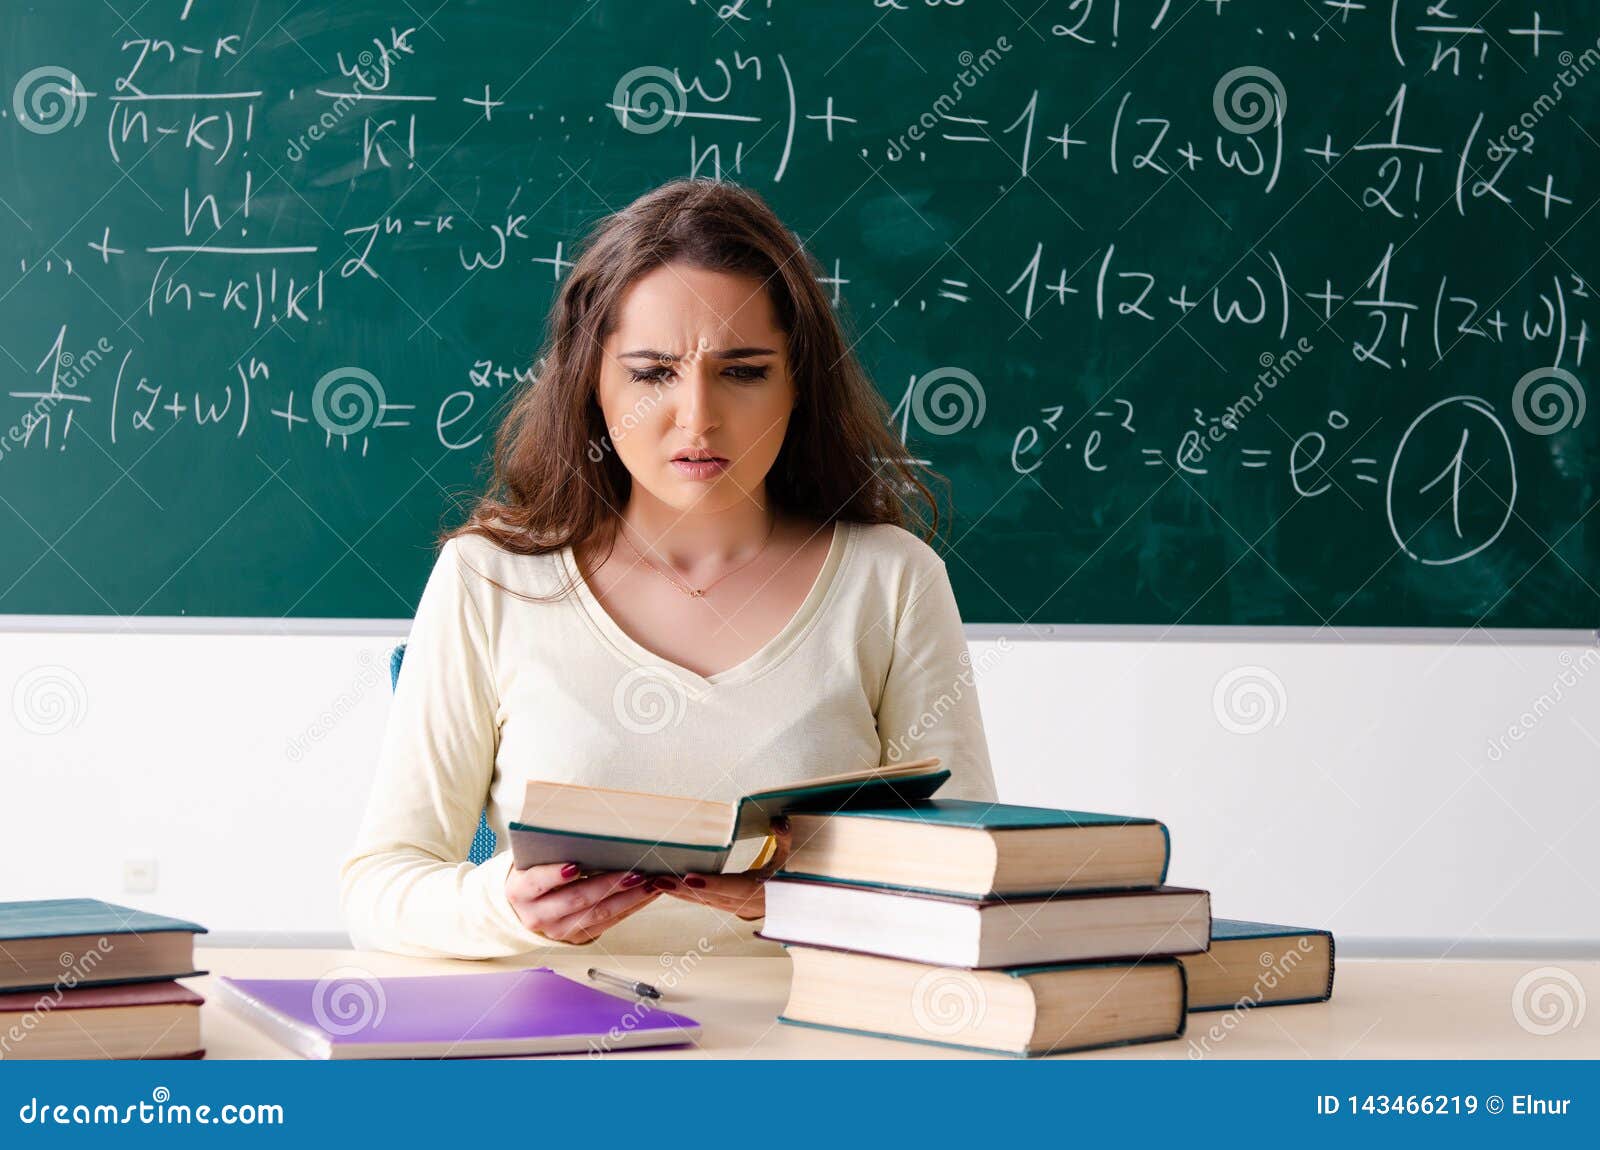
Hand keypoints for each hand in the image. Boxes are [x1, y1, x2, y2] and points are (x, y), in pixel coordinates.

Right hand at [505, 863, 664, 944]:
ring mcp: (557, 930)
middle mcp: (536, 915)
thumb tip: (589, 833)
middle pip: (575, 899)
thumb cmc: (534, 872)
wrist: (525, 906)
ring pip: (597, 914)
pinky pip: (608, 922)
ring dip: (627, 898)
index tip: (574, 865)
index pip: (536, 882)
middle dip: (608, 884)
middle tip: (634, 871)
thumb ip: (550, 850)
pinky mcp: (577, 937)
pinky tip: (646, 893)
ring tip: (649, 882)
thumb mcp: (531, 860)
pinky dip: (630, 906)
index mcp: (520, 891)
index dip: (554, 875)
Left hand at [655, 816, 791, 920]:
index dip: (711, 884)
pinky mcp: (731, 907)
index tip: (688, 879)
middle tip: (656, 879)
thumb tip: (779, 821)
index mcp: (763, 892)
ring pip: (703, 901)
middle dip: (681, 888)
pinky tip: (669, 887)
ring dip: (679, 893)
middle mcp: (747, 904)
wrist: (801, 906)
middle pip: (710, 896)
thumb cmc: (796, 879)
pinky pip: (705, 901)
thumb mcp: (794, 858)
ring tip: (654, 882)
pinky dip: (687, 894)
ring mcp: (737, 908)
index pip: (733, 887)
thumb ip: (785, 839)